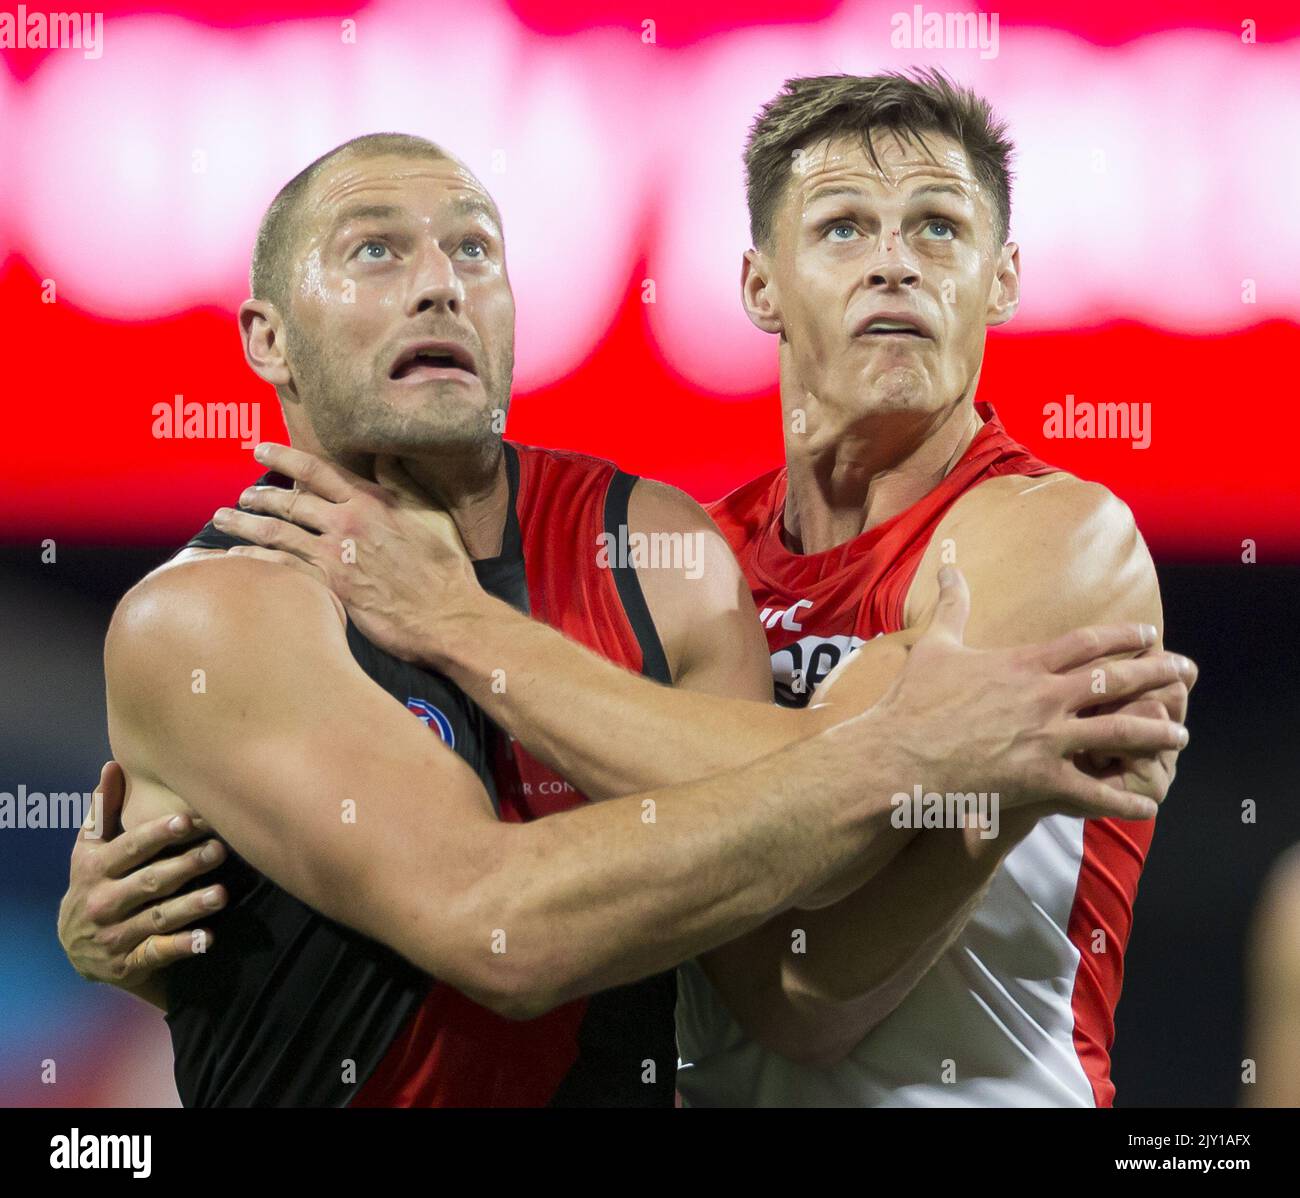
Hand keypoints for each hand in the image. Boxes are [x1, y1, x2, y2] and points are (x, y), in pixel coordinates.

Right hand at [57, 762, 227, 994]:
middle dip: (185, 866)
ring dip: (190, 907)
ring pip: (158, 918)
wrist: (78, 949)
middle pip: (149, 882)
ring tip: (220, 894)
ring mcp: (115, 936)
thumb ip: (102, 810)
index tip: (187, 820)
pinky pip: (159, 953)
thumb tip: (113, 765)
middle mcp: (103, 902)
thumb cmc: (95, 884)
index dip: (157, 834)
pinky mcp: (129, 963)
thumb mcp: (89, 850)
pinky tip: (207, 937)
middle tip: (219, 850)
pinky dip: (183, 946)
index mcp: (94, 870)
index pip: (129, 848)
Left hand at [212, 443, 480, 666]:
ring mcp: (334, 555)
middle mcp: (346, 522)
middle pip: (289, 499)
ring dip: (244, 523)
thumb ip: (405, 487)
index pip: (317, 469)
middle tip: (241, 495)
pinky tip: (236, 560)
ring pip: (275, 532)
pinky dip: (254, 562)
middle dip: (259, 494)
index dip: (284, 455)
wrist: (448, 615)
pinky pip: (279, 569)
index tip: (261, 447)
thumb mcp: (433, 516)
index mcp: (371, 501)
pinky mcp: (328, 588)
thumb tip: (388, 460)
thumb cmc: (446, 569)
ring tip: (224, 519)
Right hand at [875, 568, 1192, 822]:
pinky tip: (1147, 804)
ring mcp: (1046, 738)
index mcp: (1023, 663)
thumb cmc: (912, 701)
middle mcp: (1044, 696)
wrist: (896, 753)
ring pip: (1119, 732)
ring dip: (1155, 734)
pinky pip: (1094, 791)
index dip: (1122, 636)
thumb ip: (952, 606)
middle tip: (1186, 673)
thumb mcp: (935, 646)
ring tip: (1180, 735)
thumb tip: (947, 567)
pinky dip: (1124, 799)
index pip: (1087, 643)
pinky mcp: (1039, 779)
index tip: (1148, 633)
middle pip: (1116, 680)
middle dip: (1157, 675)